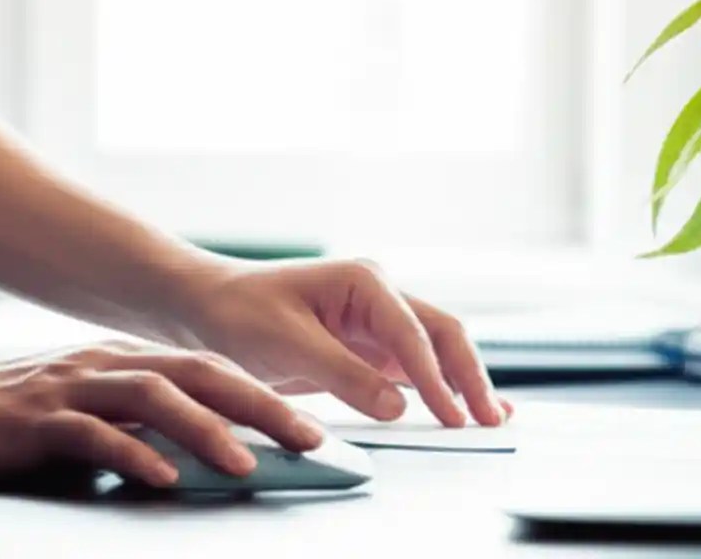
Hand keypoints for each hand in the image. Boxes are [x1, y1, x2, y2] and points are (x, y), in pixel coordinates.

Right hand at [0, 341, 323, 487]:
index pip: (214, 370)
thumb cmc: (26, 420)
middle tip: (308, 439)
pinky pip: (92, 435)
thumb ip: (151, 429)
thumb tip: (216, 457)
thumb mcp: (99, 416)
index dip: (267, 394)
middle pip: (199, 374)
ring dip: (206, 430)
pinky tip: (163, 478)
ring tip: (246, 465)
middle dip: (260, 406)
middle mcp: (110, 363)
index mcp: (132, 360)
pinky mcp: (35, 420)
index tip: (314, 426)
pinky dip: (133, 454)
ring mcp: (73, 388)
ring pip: (153, 396)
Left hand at [172, 258, 510, 427]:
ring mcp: (380, 321)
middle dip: (470, 377)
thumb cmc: (240, 313)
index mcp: (366, 282)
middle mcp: (382, 296)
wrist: (207, 306)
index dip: (437, 378)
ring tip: (493, 419)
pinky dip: (441, 387)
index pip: (414, 334)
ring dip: (464, 382)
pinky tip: (465, 407)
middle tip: (491, 419)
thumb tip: (398, 406)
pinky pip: (416, 368)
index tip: (453, 415)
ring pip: (438, 350)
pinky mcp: (370, 347)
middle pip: (444, 334)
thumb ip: (344, 374)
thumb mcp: (287, 344)